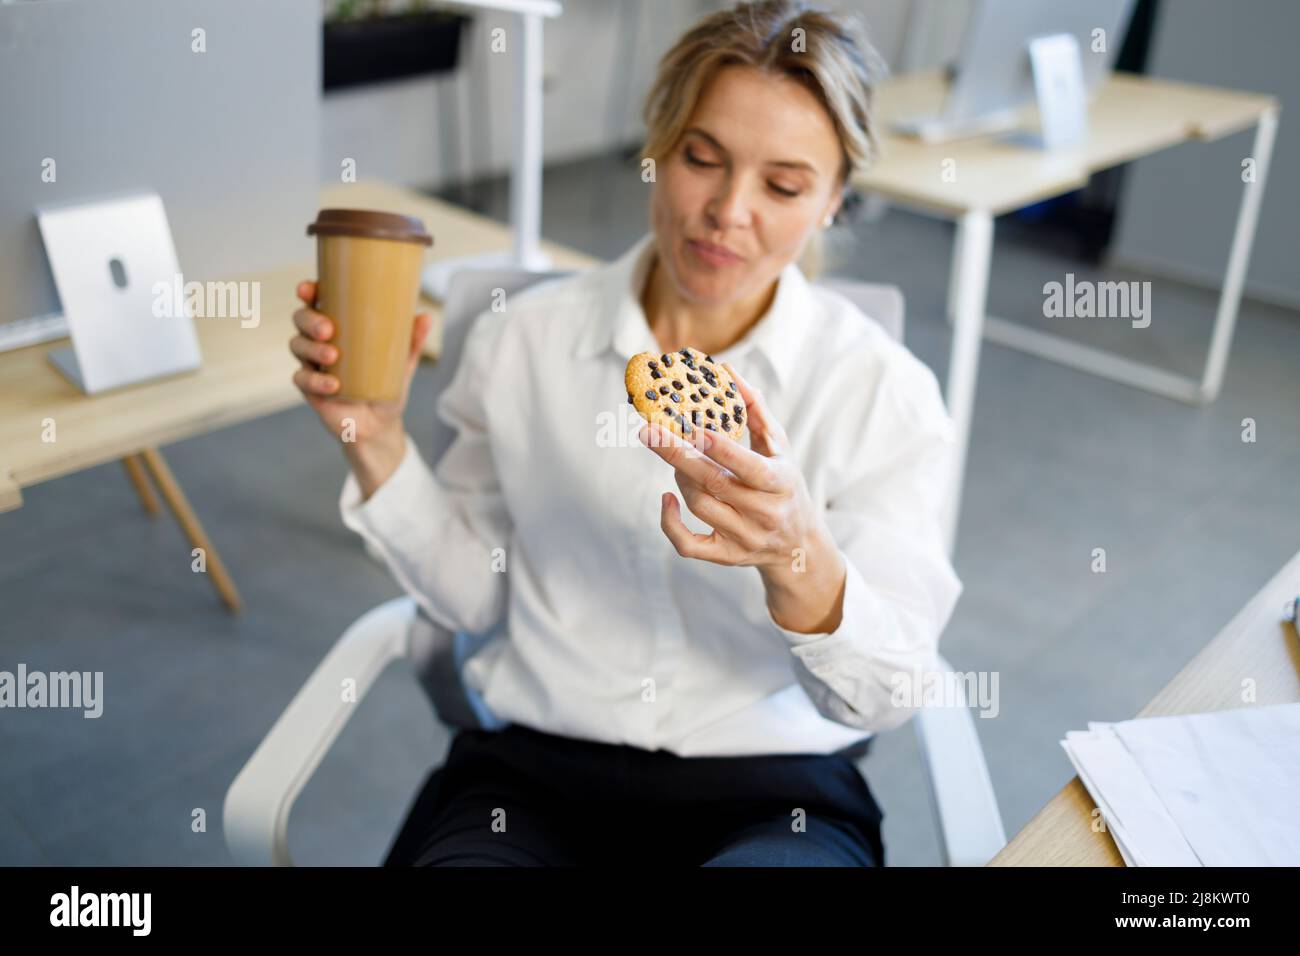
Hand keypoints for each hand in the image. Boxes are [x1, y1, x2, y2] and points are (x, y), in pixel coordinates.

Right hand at [290, 280, 431, 495]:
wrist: (379, 425)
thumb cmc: (385, 385)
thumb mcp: (402, 363)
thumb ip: (412, 341)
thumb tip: (426, 317)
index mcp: (338, 327)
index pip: (316, 302)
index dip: (308, 291)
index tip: (309, 289)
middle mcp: (319, 341)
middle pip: (300, 319)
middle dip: (309, 320)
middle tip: (327, 328)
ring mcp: (312, 365)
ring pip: (297, 346)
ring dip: (312, 348)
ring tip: (332, 355)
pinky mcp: (310, 389)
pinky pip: (302, 380)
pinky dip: (315, 382)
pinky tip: (333, 385)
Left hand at [636, 363, 846, 632]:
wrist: (798, 545)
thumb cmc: (784, 484)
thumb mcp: (780, 447)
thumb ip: (755, 410)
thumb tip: (728, 373)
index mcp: (780, 483)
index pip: (749, 467)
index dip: (722, 449)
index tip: (695, 429)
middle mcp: (764, 513)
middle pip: (713, 483)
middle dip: (677, 455)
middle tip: (648, 431)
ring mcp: (744, 538)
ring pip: (699, 505)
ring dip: (680, 477)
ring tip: (676, 458)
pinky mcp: (725, 556)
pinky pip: (688, 545)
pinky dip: (670, 523)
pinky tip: (666, 498)